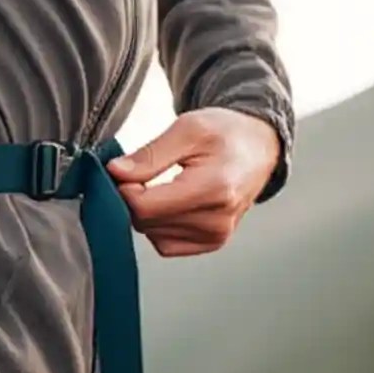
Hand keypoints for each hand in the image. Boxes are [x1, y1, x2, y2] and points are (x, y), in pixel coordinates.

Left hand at [107, 107, 279, 257]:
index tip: (126, 171)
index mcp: (213, 189)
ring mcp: (215, 236)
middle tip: (143, 174)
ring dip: (147, 212)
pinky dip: (159, 225)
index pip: (144, 207)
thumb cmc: (226, 133)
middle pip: (145, 222)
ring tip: (164, 185)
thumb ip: (149, 154)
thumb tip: (115, 172)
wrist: (258, 146)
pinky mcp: (212, 243)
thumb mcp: (187, 129)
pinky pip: (165, 244)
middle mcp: (217, 220)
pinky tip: (171, 203)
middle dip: (133, 198)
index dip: (124, 189)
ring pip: (151, 234)